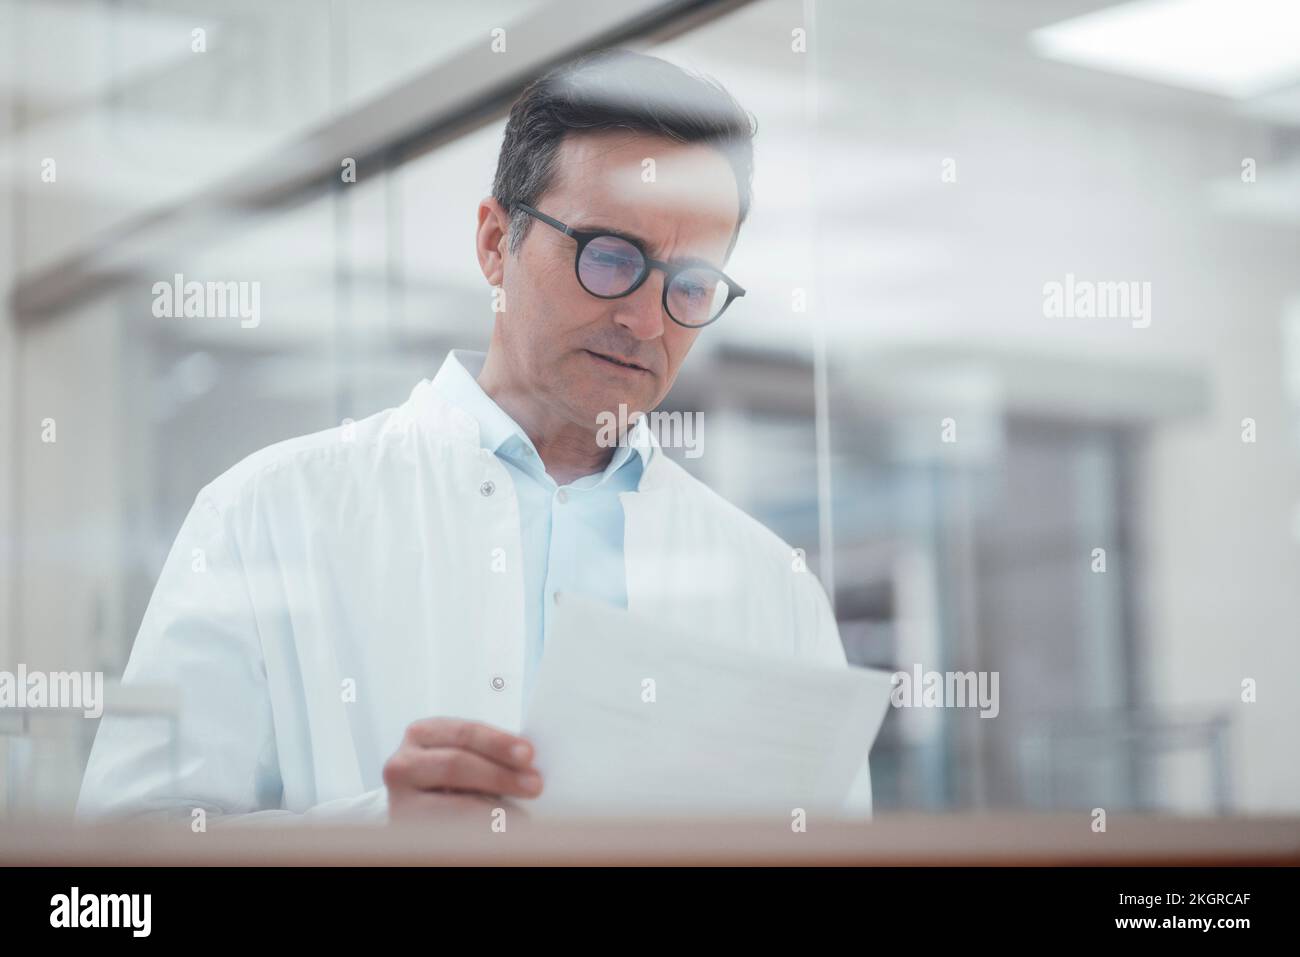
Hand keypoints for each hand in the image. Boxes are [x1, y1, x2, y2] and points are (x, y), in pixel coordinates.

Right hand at [383, 718, 541, 821]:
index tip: (528, 754)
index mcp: (423, 734)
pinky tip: (499, 831)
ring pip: (452, 802)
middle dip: (500, 774)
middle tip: (533, 785)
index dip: (497, 742)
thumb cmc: (451, 779)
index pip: (464, 733)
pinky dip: (479, 830)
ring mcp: (400, 798)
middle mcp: (404, 763)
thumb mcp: (464, 755)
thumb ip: (487, 753)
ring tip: (521, 815)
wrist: (421, 813)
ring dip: (494, 809)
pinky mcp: (405, 828)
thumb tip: (527, 763)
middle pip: (456, 764)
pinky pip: (448, 830)